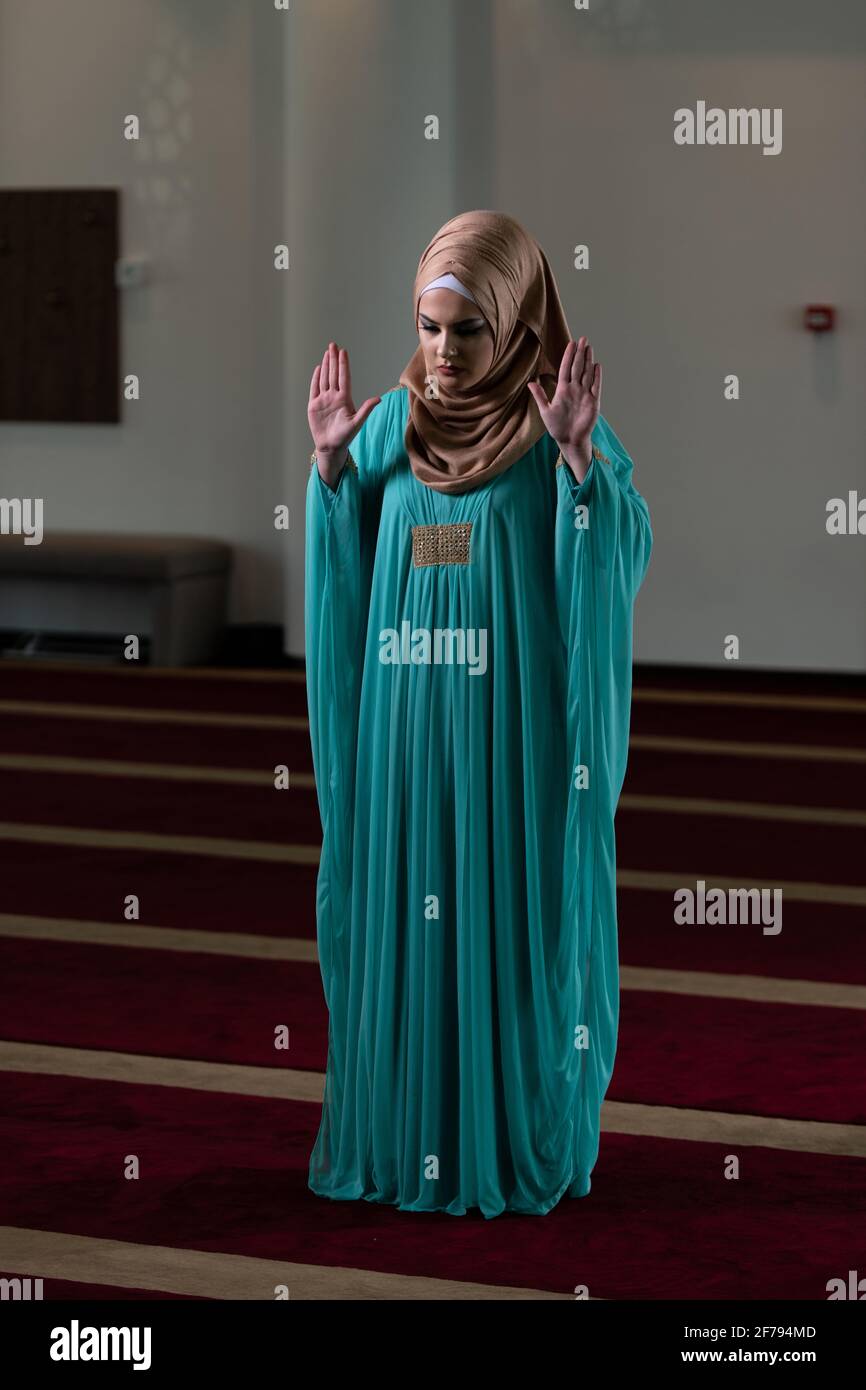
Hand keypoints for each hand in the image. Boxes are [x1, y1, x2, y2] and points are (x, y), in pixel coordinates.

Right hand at [308, 342, 379, 456]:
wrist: (331, 447)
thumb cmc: (345, 437)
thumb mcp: (357, 423)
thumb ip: (366, 409)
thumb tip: (378, 399)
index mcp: (344, 399)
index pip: (344, 377)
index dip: (343, 364)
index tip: (344, 351)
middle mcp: (334, 397)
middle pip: (333, 374)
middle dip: (333, 359)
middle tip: (333, 345)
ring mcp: (324, 400)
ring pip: (325, 378)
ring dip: (325, 365)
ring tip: (327, 353)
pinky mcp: (314, 405)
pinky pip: (314, 388)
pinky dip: (316, 378)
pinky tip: (318, 368)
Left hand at [527, 336, 600, 463]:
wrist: (569, 440)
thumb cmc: (557, 427)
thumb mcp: (545, 411)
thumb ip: (540, 396)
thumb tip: (530, 382)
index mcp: (563, 390)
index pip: (566, 369)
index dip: (568, 356)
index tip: (571, 343)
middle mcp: (575, 389)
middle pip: (578, 367)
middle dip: (580, 353)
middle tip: (583, 338)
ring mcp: (584, 395)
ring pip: (587, 374)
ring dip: (588, 361)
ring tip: (589, 347)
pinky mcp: (593, 402)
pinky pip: (596, 387)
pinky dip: (597, 377)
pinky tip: (597, 366)